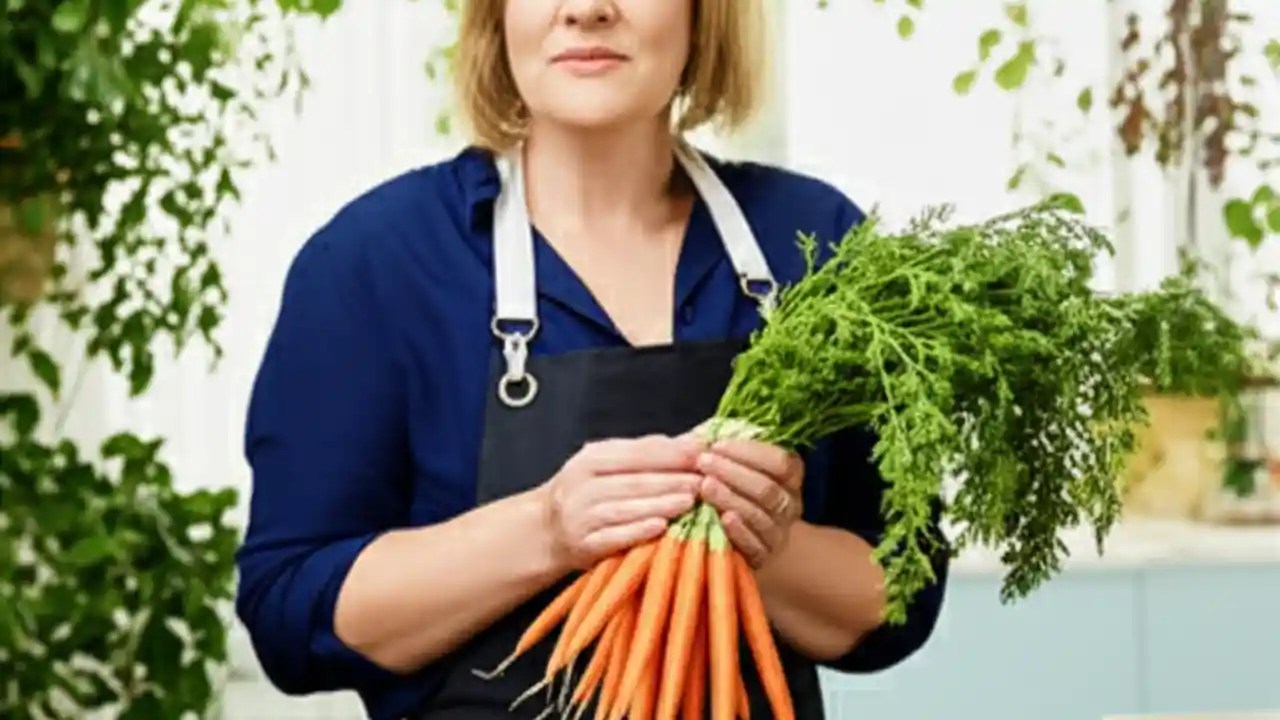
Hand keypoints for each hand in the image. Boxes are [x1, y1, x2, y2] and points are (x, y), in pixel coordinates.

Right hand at [540, 434, 702, 570]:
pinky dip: (638, 532)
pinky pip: (614, 538)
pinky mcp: (583, 546)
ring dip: (660, 504)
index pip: (635, 453)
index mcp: (590, 459)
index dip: (670, 453)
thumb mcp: (608, 465)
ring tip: (690, 500)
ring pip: (625, 508)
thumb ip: (647, 453)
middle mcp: (581, 486)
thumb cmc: (590, 492)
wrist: (547, 530)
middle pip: (633, 481)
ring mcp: (580, 517)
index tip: (702, 453)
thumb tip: (693, 440)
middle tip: (704, 480)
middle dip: (672, 479)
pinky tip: (662, 527)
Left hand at [695, 438, 804, 568]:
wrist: (743, 538)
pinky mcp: (763, 556)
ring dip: (731, 499)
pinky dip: (739, 532)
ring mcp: (778, 532)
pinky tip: (722, 518)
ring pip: (760, 515)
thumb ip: (724, 449)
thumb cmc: (732, 488)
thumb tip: (701, 437)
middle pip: (768, 489)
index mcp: (790, 476)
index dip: (749, 452)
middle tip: (703, 462)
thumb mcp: (732, 463)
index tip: (716, 445)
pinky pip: (755, 546)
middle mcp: (790, 504)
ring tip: (704, 486)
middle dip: (733, 473)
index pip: (780, 461)